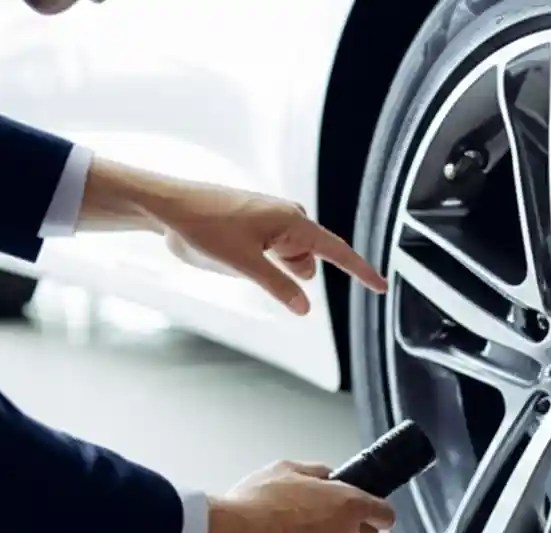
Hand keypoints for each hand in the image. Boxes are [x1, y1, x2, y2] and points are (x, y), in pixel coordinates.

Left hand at [123, 167, 386, 314]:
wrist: (169, 207)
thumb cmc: (204, 228)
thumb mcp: (244, 265)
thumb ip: (279, 287)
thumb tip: (305, 307)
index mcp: (293, 222)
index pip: (338, 252)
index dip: (361, 272)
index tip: (382, 287)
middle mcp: (288, 216)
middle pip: (308, 261)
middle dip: (289, 275)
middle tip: (248, 263)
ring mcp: (271, 218)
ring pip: (287, 259)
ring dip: (268, 269)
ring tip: (231, 255)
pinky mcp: (256, 222)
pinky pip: (270, 252)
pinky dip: (258, 261)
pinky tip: (228, 251)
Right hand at [199, 460, 395, 532]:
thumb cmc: (254, 505)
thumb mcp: (286, 469)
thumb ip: (316, 472)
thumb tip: (326, 476)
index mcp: (347, 505)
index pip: (384, 513)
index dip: (379, 512)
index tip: (374, 512)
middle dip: (341, 524)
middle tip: (310, 513)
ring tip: (284, 531)